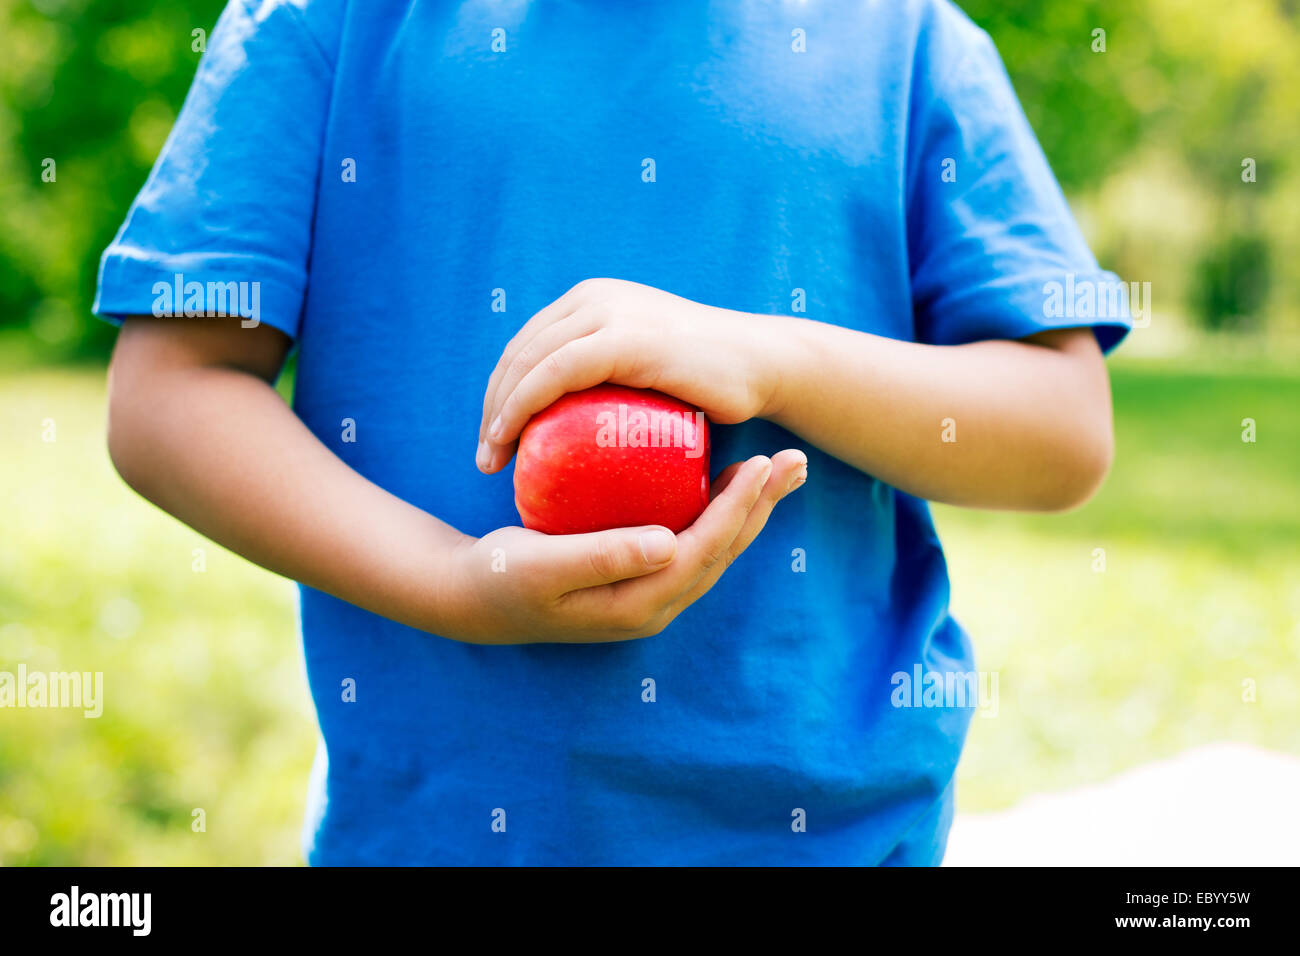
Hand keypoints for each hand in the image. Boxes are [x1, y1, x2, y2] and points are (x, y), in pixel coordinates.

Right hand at [443, 453, 806, 642]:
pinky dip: (714, 508)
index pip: (704, 553)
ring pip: (713, 546)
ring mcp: (650, 592)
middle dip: (761, 507)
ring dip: (748, 508)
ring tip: (777, 468)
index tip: (761, 465)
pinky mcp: (640, 573)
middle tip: (794, 461)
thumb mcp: (541, 566)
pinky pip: (691, 538)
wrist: (474, 597)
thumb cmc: (501, 576)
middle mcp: (655, 604)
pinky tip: (725, 477)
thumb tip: (667, 545)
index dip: (736, 510)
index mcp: (639, 606)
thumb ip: (601, 557)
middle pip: (723, 551)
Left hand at [476, 278, 785, 472]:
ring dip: (498, 412)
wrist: (764, 365)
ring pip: (529, 362)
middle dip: (491, 406)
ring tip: (492, 461)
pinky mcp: (624, 339)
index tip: (492, 441)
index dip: (498, 392)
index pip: (525, 345)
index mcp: (592, 300)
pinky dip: (524, 406)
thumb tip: (573, 424)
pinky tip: (512, 440)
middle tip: (485, 460)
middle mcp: (594, 298)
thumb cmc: (709, 381)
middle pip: (519, 353)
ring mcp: (609, 313)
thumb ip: (609, 376)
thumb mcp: (644, 367)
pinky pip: (556, 373)